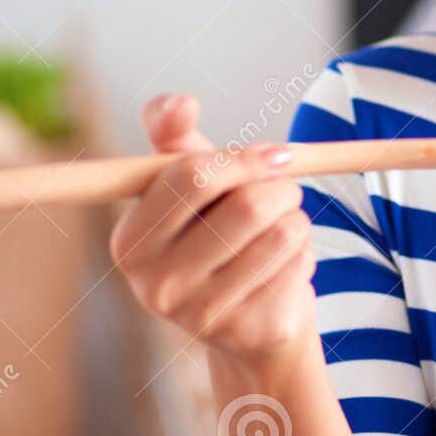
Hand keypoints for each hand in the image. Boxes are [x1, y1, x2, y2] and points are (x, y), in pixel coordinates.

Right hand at [109, 94, 317, 366]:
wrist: (250, 323)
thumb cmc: (216, 235)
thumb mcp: (191, 187)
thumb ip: (175, 138)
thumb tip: (177, 104)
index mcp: (130, 241)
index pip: (191, 177)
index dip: (244, 157)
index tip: (275, 154)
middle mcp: (155, 285)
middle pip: (248, 205)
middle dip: (282, 188)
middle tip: (285, 193)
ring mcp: (201, 315)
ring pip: (283, 232)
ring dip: (297, 220)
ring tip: (282, 231)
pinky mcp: (248, 331)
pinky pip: (300, 263)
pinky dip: (305, 254)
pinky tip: (283, 269)